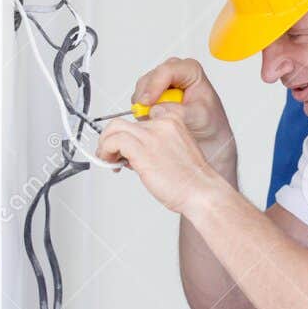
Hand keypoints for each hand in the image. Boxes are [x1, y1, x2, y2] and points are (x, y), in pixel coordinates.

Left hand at [97, 114, 217, 214]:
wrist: (201, 192)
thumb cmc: (191, 179)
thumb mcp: (175, 152)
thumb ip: (155, 146)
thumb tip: (131, 153)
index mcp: (173, 121)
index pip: (141, 117)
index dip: (130, 132)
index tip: (127, 146)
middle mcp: (162, 124)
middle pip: (123, 122)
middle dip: (111, 138)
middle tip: (110, 153)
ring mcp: (151, 135)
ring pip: (114, 128)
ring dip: (105, 144)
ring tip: (108, 159)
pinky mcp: (141, 150)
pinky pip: (113, 142)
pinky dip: (106, 151)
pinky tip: (111, 164)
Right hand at [129, 58, 233, 169]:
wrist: (208, 135)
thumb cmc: (210, 122)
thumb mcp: (199, 117)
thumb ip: (179, 112)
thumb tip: (158, 109)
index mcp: (191, 71)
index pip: (167, 71)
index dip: (154, 86)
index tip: (147, 103)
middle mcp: (175, 72)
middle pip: (151, 77)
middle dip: (146, 96)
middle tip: (147, 115)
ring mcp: (162, 82)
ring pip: (142, 87)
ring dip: (143, 105)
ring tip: (154, 119)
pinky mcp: (152, 93)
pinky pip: (139, 98)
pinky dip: (141, 110)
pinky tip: (153, 119)